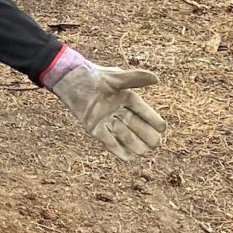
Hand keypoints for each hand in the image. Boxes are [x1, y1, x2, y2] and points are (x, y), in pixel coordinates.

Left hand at [43, 48, 167, 160]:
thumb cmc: (94, 76)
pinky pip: (111, 145)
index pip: (150, 118)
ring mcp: (110, 123)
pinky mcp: (96, 130)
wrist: (71, 80)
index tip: (160, 127)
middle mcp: (123, 114)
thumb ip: (134, 78)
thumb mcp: (115, 77)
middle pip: (144, 133)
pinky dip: (119, 150)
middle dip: (146, 136)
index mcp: (131, 101)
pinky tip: (127, 155)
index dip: (156, 124)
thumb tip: (157, 78)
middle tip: (147, 137)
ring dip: (128, 139)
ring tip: (116, 124)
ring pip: (129, 141)